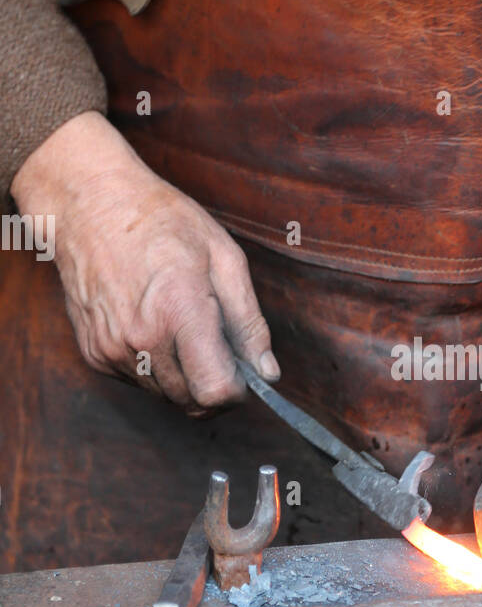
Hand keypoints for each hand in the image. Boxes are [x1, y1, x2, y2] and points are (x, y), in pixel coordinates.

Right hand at [11, 111, 279, 410]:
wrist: (88, 204)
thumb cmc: (160, 221)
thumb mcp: (223, 258)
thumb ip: (249, 322)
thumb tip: (267, 372)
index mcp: (179, 312)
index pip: (215, 392)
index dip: (237, 389)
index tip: (243, 372)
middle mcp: (141, 340)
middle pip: (193, 402)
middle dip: (214, 384)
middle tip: (217, 345)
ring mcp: (113, 351)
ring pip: (166, 395)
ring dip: (184, 376)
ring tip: (182, 327)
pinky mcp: (94, 355)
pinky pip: (139, 381)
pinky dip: (155, 365)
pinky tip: (153, 325)